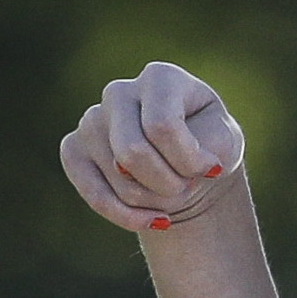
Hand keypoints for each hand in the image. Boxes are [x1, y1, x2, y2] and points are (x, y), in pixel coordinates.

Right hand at [59, 62, 246, 234]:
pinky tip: (154, 219)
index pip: (162, 127)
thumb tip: (122, 167)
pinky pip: (96, 197)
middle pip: (132, 153)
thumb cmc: (210, 146)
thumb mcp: (223, 142)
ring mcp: (91, 120)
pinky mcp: (72, 149)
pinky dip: (130, 217)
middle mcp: (119, 93)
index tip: (210, 169)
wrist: (192, 166)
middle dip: (169, 184)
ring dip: (156, 201)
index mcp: (160, 78)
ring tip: (173, 191)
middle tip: (189, 186)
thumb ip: (184, 146)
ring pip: (120, 182)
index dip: (189, 161)